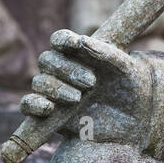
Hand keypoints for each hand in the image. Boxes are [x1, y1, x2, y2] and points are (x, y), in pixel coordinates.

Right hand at [19, 29, 154, 145]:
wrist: (136, 122)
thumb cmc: (132, 90)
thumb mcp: (128, 69)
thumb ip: (107, 54)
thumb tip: (81, 42)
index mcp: (80, 54)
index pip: (61, 40)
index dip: (63, 40)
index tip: (74, 44)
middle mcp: (64, 70)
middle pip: (47, 60)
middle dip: (66, 69)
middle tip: (92, 83)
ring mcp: (55, 92)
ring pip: (40, 82)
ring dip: (56, 89)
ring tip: (78, 99)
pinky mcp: (49, 115)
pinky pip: (28, 106)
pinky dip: (33, 105)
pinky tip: (48, 108)